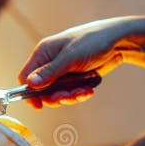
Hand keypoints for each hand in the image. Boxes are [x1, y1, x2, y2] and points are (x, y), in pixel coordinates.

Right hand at [18, 16, 144, 107]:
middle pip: (41, 90)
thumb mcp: (71, 57)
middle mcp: (50, 63)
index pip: (25, 77)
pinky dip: (78, 94)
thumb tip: (30, 83)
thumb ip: (51, 71)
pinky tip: (89, 90)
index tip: (39, 105)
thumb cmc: (93, 41)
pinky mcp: (74, 78)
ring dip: (70, 96)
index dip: (29, 92)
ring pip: (57, 94)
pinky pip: (70, 93)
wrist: (119, 41)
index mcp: (43, 53)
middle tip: (69, 96)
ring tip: (84, 91)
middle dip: (56, 96)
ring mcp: (62, 72)